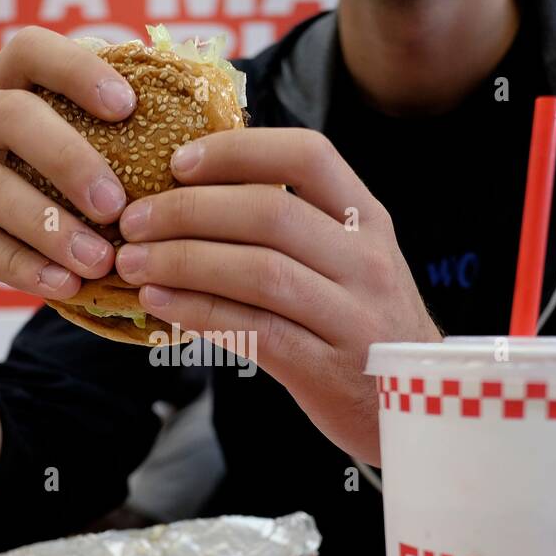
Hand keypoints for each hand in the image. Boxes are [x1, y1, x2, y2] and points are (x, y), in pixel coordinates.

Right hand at [0, 26, 135, 303]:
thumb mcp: (34, 170)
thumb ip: (86, 155)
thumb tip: (182, 170)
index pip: (30, 50)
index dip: (79, 69)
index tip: (128, 105)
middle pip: (13, 116)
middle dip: (72, 159)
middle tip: (117, 205)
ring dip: (52, 227)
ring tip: (98, 262)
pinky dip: (20, 265)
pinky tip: (61, 287)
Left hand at [112, 128, 440, 465]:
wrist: (422, 404)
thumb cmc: (360, 323)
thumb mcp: (349, 261)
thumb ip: (295, 225)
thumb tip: (191, 191)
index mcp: (367, 218)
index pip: (306, 156)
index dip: (236, 150)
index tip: (177, 162)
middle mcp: (365, 260)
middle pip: (269, 212)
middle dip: (187, 210)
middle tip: (133, 220)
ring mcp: (352, 316)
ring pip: (258, 271)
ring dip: (183, 260)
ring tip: (133, 262)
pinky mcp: (326, 368)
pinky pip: (251, 329)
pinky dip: (197, 310)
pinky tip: (159, 301)